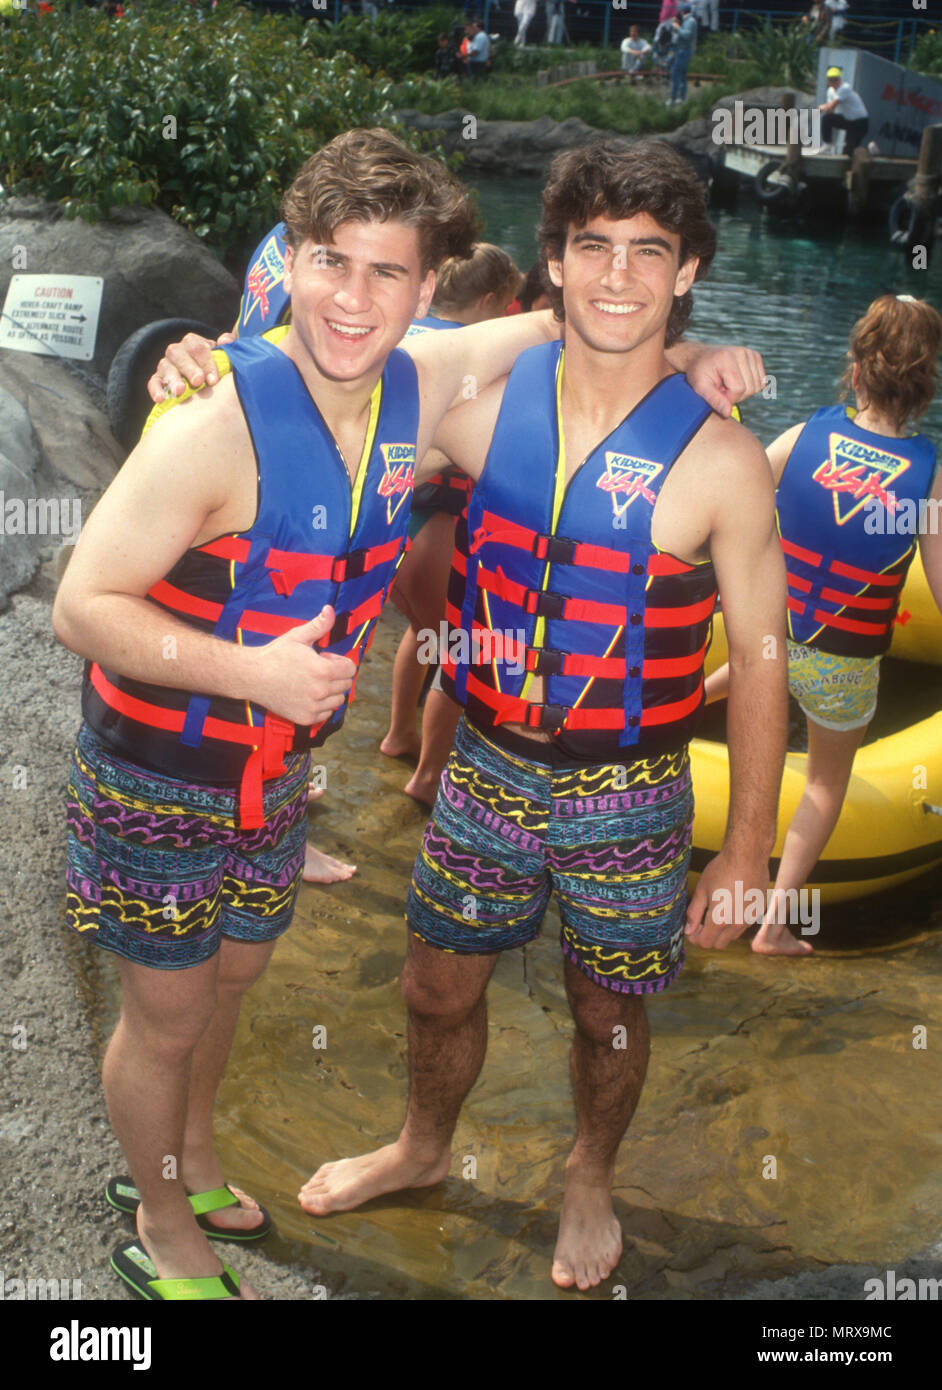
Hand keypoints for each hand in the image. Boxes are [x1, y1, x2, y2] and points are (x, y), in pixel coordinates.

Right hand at [146, 330, 236, 402]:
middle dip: (189, 368)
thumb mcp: (225, 359)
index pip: (197, 347)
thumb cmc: (217, 371)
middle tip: (198, 382)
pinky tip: (161, 399)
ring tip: (180, 391)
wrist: (206, 386)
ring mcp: (166, 365)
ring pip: (166, 367)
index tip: (213, 379)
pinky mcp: (158, 379)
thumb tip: (225, 340)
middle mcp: (177, 351)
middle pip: (178, 353)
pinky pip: (154, 382)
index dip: (206, 362)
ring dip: (173, 379)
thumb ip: (228, 349)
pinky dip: (156, 389)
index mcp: (193, 343)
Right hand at [245, 607, 356, 726]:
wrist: (252, 676)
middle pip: (345, 685)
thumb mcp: (298, 636)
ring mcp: (313, 707)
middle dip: (336, 675)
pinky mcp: (305, 718)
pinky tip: (307, 695)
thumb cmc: (275, 655)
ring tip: (311, 682)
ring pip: (337, 700)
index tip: (324, 658)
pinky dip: (321, 706)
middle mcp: (320, 691)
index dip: (339, 662)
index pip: (350, 669)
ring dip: (330, 691)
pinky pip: (326, 714)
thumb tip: (330, 609)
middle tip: (316, 670)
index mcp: (323, 671)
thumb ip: (319, 625)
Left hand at [684, 848, 770, 949]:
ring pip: (732, 936)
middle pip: (719, 944)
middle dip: (708, 936)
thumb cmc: (722, 870)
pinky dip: (735, 921)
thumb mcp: (702, 890)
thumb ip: (694, 913)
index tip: (692, 927)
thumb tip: (688, 930)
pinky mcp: (759, 912)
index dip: (695, 937)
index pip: (705, 943)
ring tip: (717, 909)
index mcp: (720, 920)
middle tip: (701, 920)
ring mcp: (750, 919)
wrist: (748, 856)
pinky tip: (731, 902)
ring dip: (722, 930)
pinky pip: (744, 924)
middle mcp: (737, 924)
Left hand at [687, 345, 766, 417]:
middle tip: (721, 388)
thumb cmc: (698, 373)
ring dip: (742, 391)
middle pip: (750, 388)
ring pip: (757, 386)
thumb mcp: (700, 388)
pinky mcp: (755, 357)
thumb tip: (728, 413)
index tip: (717, 394)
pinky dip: (750, 386)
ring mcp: (750, 353)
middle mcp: (741, 352)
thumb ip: (714, 400)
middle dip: (735, 395)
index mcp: (727, 358)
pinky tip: (736, 381)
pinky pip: (761, 382)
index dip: (728, 398)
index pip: (739, 389)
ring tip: (727, 384)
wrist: (700, 357)